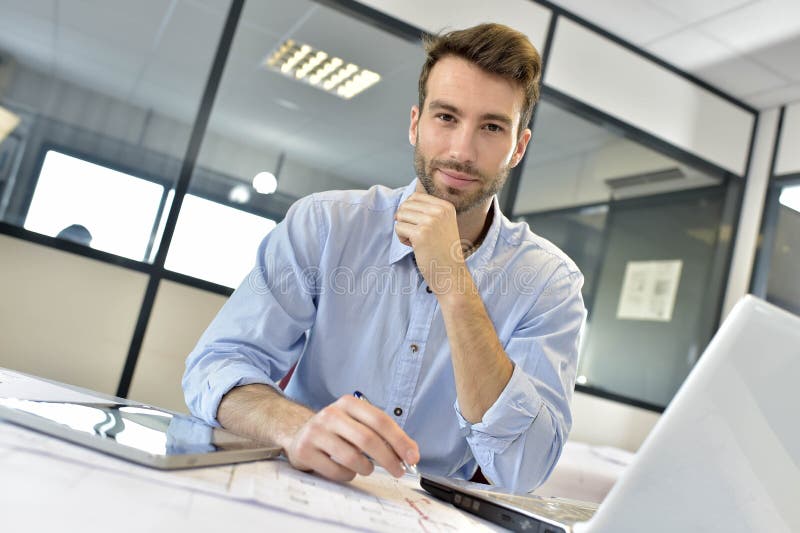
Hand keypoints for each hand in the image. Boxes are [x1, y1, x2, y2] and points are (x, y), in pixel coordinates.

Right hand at [285, 395, 419, 481]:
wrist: (299, 434)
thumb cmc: (337, 431)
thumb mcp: (358, 424)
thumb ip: (383, 434)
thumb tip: (411, 453)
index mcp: (349, 403)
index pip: (380, 420)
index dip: (399, 440)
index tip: (412, 457)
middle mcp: (331, 414)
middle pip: (368, 439)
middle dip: (389, 459)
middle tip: (399, 471)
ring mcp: (316, 432)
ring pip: (352, 457)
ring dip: (367, 468)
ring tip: (367, 468)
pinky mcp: (305, 450)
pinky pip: (336, 471)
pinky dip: (348, 475)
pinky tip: (347, 470)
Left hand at [395, 192, 465, 291]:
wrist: (451, 273)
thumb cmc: (442, 251)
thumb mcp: (441, 224)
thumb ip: (427, 211)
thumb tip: (402, 205)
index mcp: (446, 206)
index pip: (415, 196)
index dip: (410, 211)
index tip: (418, 226)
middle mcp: (439, 211)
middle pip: (406, 205)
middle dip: (406, 220)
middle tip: (417, 235)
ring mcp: (430, 221)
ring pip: (401, 215)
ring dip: (404, 230)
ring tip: (417, 241)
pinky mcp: (420, 234)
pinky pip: (399, 228)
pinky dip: (402, 239)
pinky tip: (415, 247)